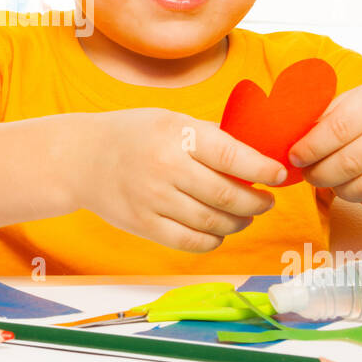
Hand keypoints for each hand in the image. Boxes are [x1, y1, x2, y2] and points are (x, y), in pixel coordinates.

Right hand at [71, 109, 287, 252]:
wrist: (80, 158)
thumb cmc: (133, 134)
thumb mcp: (172, 120)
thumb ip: (211, 137)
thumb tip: (258, 156)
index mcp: (178, 135)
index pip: (234, 157)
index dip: (265, 170)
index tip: (281, 175)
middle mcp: (167, 168)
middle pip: (229, 196)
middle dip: (258, 202)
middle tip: (265, 200)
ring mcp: (154, 200)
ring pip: (214, 223)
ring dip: (239, 222)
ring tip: (245, 216)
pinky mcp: (144, 225)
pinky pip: (191, 241)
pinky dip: (213, 239)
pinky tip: (218, 230)